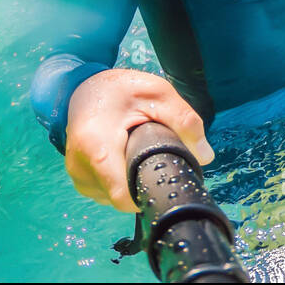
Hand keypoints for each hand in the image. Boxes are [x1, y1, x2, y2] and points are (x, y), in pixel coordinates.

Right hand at [63, 68, 213, 212]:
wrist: (81, 86)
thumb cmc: (120, 89)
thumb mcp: (157, 93)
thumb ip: (184, 120)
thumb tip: (206, 156)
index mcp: (96, 146)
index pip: (123, 196)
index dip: (149, 191)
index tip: (164, 172)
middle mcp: (81, 168)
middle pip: (123, 198)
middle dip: (144, 182)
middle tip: (153, 152)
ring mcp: (78, 176)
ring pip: (116, 198)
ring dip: (131, 181)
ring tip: (134, 150)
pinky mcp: (80, 180)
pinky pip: (107, 192)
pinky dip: (120, 180)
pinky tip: (124, 157)